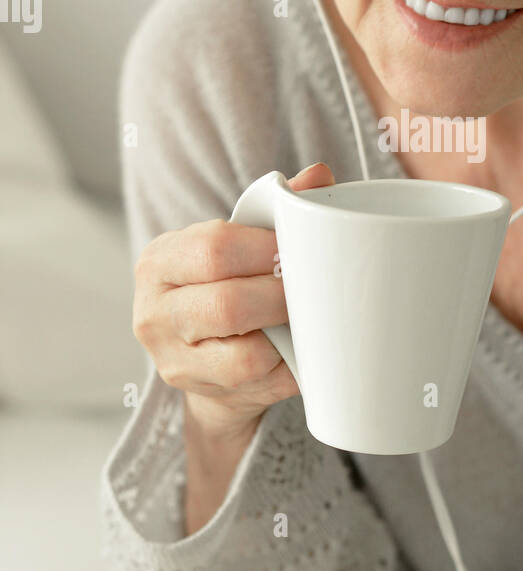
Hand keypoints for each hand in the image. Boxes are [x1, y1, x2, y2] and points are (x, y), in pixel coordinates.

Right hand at [132, 162, 335, 438]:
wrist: (203, 358)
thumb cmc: (225, 284)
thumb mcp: (235, 244)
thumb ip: (273, 210)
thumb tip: (319, 175)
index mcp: (159, 262)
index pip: (212, 249)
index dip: (264, 247)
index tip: (295, 248)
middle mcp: (155, 314)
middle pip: (227, 305)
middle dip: (280, 294)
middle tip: (308, 286)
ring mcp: (174, 361)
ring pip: (243, 357)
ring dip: (286, 334)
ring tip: (304, 315)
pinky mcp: (203, 395)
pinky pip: (261, 385)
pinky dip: (289, 365)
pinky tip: (298, 347)